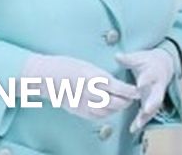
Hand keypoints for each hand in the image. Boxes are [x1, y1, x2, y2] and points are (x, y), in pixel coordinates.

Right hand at [21, 54, 138, 120]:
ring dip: (116, 109)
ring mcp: (81, 102)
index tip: (137, 91)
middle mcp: (88, 91)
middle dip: (125, 101)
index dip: (129, 91)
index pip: (116, 87)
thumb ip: (101, 76)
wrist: (44, 76)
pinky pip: (94, 116)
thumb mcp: (87, 65)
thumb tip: (114, 83)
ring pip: (105, 111)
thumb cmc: (65, 65)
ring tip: (122, 103)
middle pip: (113, 102)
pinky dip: (104, 114)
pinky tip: (109, 110)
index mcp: (92, 77)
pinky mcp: (75, 110)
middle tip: (132, 98)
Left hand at [116, 48, 174, 133]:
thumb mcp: (139, 57)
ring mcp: (157, 95)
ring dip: (146, 116)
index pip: (150, 76)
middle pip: (157, 95)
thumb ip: (128, 59)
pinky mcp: (154, 102)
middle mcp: (157, 85)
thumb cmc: (148, 61)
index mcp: (153, 72)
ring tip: (137, 125)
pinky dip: (142, 120)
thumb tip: (117, 56)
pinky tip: (134, 128)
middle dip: (152, 103)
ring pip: (154, 107)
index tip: (140, 84)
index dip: (146, 80)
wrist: (164, 65)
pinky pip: (149, 113)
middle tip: (146, 109)